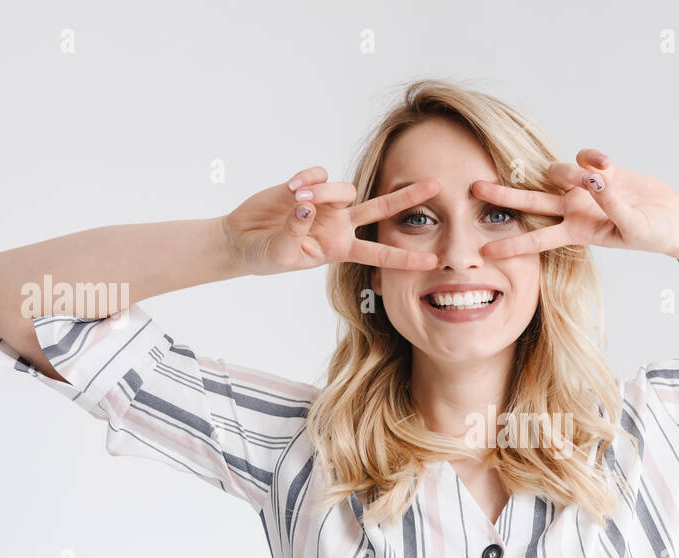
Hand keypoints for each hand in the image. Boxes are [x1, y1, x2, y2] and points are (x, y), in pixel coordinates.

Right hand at [223, 168, 442, 274]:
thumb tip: (307, 204)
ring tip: (297, 197)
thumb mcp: (281, 254)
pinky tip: (291, 187)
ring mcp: (326, 204)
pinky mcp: (308, 185)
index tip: (434, 261)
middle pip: (382, 209)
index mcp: (341, 249)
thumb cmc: (265, 256)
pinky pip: (320, 174)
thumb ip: (295, 232)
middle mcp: (340, 225)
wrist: (241, 240)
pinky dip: (308, 177)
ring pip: (346, 189)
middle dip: (408, 197)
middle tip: (437, 185)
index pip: (380, 254)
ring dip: (325, 191)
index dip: (406, 257)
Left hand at [470, 150, 678, 260]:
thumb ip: (611, 204)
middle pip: (530, 202)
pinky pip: (584, 157)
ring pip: (557, 173)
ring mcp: (584, 189)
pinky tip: (606, 162)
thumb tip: (593, 179)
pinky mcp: (600, 170)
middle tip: (475, 188)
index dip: (512, 246)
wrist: (673, 218)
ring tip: (599, 175)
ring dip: (570, 171)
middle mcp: (574, 210)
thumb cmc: (653, 233)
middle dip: (504, 196)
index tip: (485, 252)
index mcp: (577, 233)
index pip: (537, 240)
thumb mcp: (632, 227)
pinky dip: (591, 156)